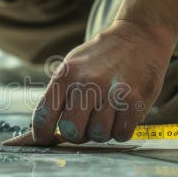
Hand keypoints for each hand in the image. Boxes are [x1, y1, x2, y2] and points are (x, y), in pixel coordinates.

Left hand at [12, 20, 176, 145]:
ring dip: (103, 131)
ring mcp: (111, 91)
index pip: (43, 116)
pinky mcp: (134, 100)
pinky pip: (121, 134)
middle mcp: (86, 82)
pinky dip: (121, 130)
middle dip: (78, 134)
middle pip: (72, 131)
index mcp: (66, 75)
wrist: (139, 36)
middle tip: (86, 124)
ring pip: (99, 135)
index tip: (46, 140)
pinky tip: (122, 114)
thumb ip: (57, 96)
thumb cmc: (101, 58)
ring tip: (108, 113)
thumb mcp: (72, 67)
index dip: (41, 135)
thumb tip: (39, 133)